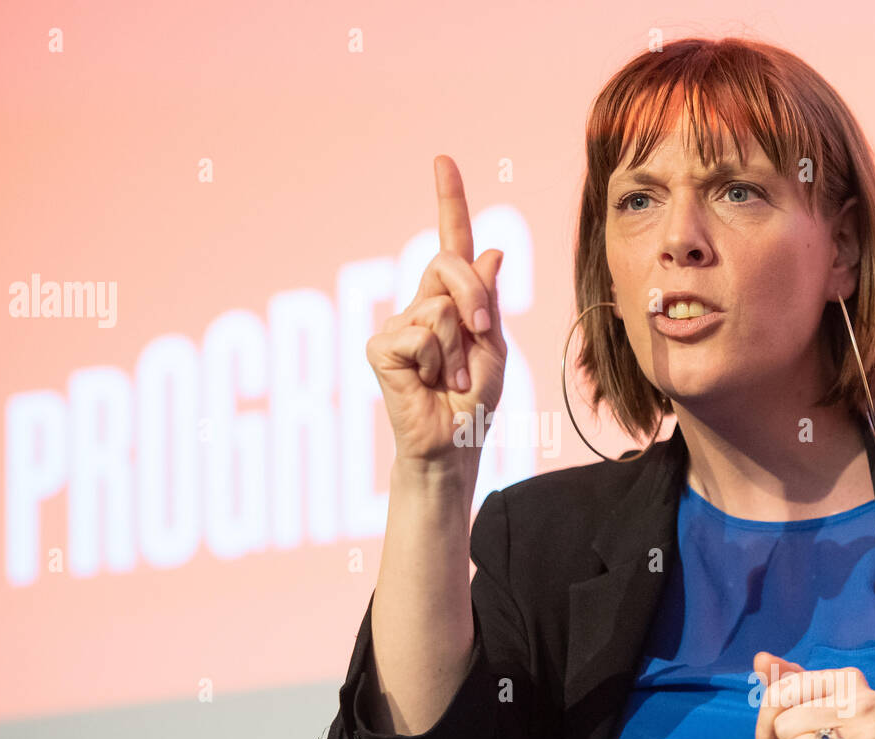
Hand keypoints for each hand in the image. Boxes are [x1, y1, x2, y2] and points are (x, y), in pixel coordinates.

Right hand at [365, 155, 507, 467]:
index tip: (443, 160)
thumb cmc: (474, 400)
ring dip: (458, 349)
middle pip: (449, 265)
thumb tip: (492, 250)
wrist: (454, 441)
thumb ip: (488, 300)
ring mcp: (397, 323)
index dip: (449, 201)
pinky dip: (436, 361)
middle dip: (476, 300)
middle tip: (480, 338)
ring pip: (440, 307)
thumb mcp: (493, 346)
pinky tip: (429, 383)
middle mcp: (421, 304)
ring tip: (450, 380)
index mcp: (452, 299)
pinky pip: (419, 333)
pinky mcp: (381, 346)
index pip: (451, 241)